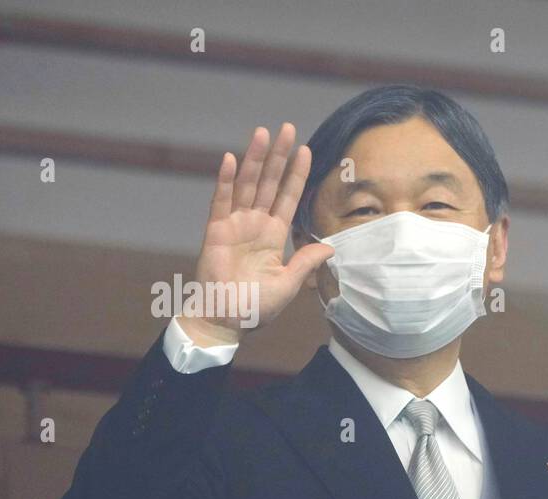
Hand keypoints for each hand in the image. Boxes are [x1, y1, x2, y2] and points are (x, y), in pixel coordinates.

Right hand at [183, 124, 333, 344]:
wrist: (226, 321)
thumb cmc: (255, 307)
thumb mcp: (290, 284)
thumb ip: (307, 261)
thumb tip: (331, 247)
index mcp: (273, 236)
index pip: (287, 197)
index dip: (296, 175)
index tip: (308, 151)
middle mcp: (255, 224)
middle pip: (268, 182)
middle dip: (278, 156)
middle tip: (287, 128)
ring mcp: (235, 224)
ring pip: (246, 184)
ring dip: (254, 159)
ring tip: (263, 133)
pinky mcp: (216, 231)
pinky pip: (220, 201)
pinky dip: (225, 180)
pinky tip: (231, 159)